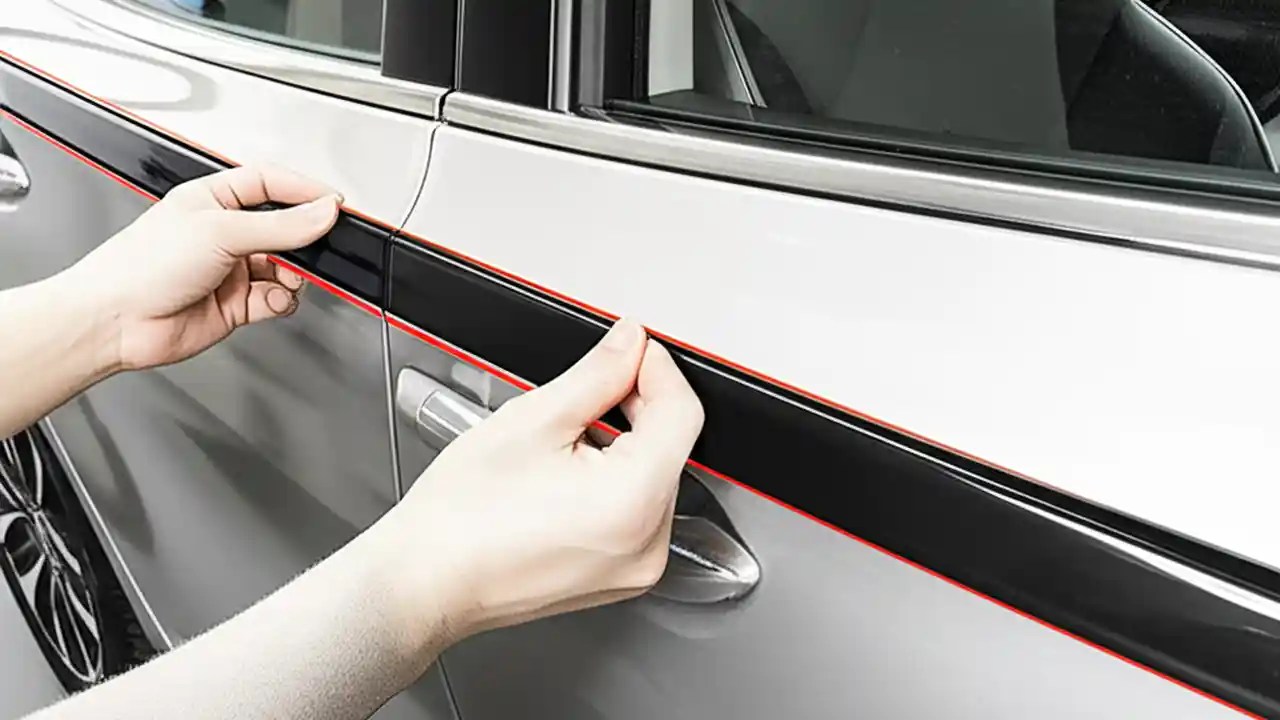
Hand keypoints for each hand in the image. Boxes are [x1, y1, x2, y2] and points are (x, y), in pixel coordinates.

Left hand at [67, 165, 341, 370]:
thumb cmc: (141, 267)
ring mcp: (230, 270)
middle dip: (303, 238)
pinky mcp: (236, 304)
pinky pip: (276, 299)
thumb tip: (322, 212)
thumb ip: (279, 225)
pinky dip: (281, 300)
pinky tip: (273, 299)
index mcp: (212, 200)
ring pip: (285, 267)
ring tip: (291, 277)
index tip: (333, 201)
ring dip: (295, 274)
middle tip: (320, 244)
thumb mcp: (220, 232)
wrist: (117, 322)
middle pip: (283, 227)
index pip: (270, 184)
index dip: (303, 189)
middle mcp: (223, 234)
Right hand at [375, 319, 703, 652]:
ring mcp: (636, 567)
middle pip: (671, 446)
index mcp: (632, 502)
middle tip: (591, 387)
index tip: (633, 349)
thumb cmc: (462, 517)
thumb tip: (630, 344)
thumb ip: (598, 373)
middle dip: (637, 406)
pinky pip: (638, 512)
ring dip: (626, 444)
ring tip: (565, 439)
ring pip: (655, 477)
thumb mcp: (533, 419)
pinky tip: (568, 475)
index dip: (658, 369)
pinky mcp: (621, 576)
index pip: (682, 413)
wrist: (427, 579)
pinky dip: (615, 482)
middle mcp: (647, 544)